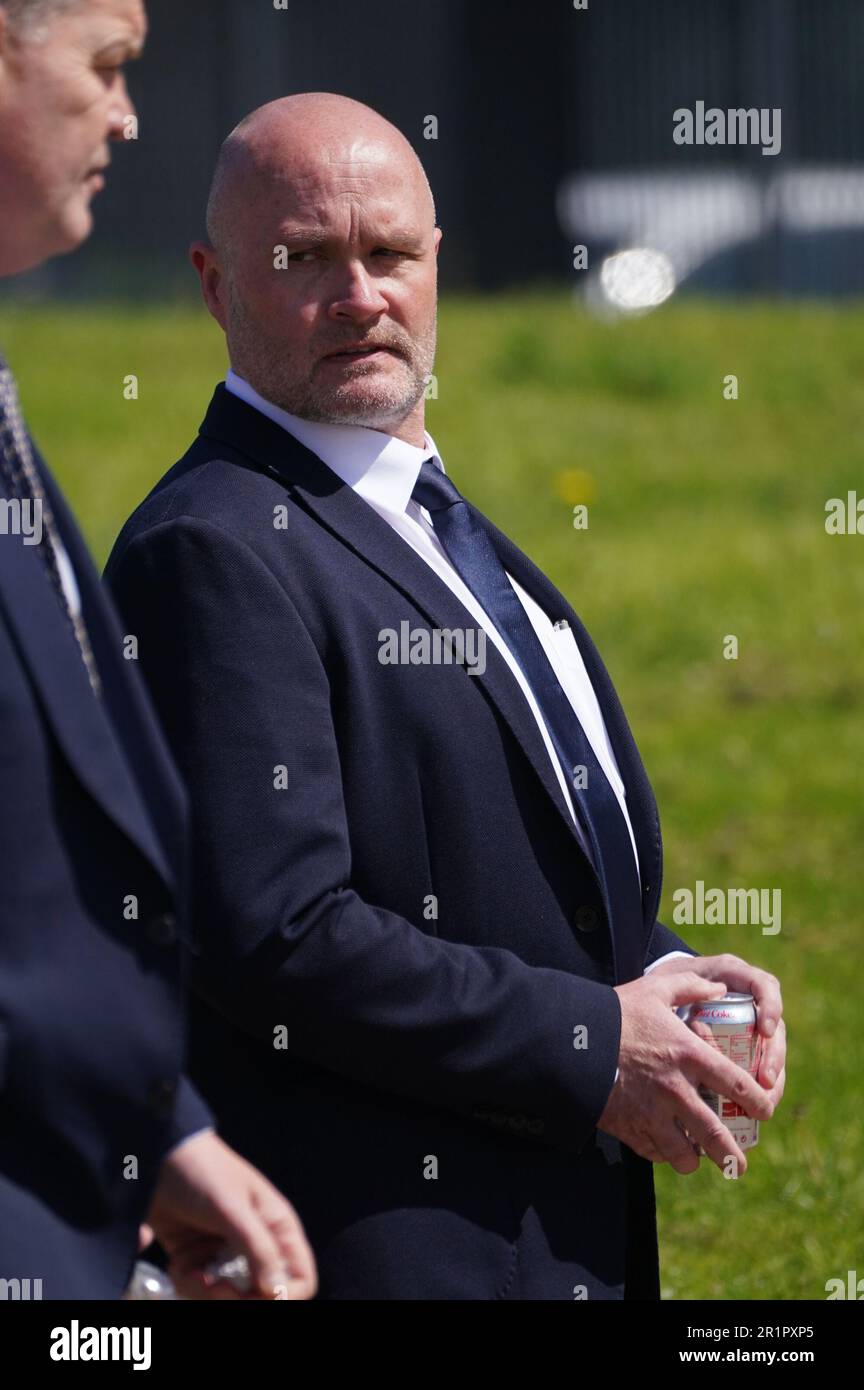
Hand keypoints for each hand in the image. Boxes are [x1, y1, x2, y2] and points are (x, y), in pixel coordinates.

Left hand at [147, 1131, 316, 1299]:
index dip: (286, 1296)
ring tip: (188, 1272)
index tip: (257, 1294)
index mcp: (276, 1229)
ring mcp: (226, 1255)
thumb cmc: (203, 1173)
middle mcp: (255, 1246)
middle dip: (238, 1300)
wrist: (156, 1158)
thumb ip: (257, 1247)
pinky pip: (199, 1293)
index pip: (300, 1279)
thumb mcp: (232, 1207)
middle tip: (214, 1287)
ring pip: (229, 1300)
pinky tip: (178, 1267)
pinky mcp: (198, 1261)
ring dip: (205, 1296)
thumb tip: (277, 1291)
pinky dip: (187, 1287)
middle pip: (262, 1297)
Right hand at [597, 970, 775, 1175]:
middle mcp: (675, 1089)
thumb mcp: (654, 989)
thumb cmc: (615, 1012)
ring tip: (699, 1161)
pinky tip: (665, 1149)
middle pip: (715, 1134)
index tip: (765, 1110)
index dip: (757, 1101)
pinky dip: (662, 1154)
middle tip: (739, 1165)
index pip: (736, 1085)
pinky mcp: (627, 1126)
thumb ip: (689, 986)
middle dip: (732, 1155)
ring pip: (684, 1154)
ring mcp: (651, 1112)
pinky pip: (653, 1152)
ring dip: (695, 1161)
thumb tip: (717, 988)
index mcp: (688, 1055)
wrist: (570, 1038)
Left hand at [648, 953, 785, 1109]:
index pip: (763, 986)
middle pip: (774, 1028)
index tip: (765, 1032)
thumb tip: (709, 1000)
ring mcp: (751, 1024)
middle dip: (774, 1057)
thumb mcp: (668, 980)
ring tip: (765, 1104)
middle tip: (765, 1082)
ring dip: (774, 1081)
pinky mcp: (747, 1048)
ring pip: (773, 1053)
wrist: (658, 992)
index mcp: (735, 976)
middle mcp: (750, 1000)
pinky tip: (752, 1113)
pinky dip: (760, 1092)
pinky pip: (761, 1070)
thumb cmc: (664, 983)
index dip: (770, 1007)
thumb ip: (683, 985)